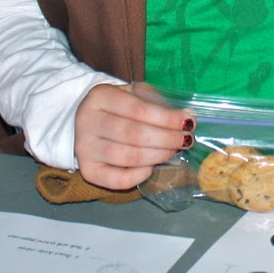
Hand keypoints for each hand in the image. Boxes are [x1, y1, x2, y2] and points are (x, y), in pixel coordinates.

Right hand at [73, 82, 191, 190]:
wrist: (84, 123)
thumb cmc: (116, 107)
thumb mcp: (131, 93)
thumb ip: (154, 101)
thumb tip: (184, 117)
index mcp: (100, 96)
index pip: (138, 108)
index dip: (166, 118)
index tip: (188, 122)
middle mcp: (87, 121)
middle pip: (134, 134)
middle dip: (166, 138)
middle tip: (186, 140)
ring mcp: (84, 148)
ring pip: (128, 157)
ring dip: (158, 156)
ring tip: (174, 151)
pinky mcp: (87, 170)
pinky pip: (116, 179)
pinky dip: (138, 176)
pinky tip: (151, 167)